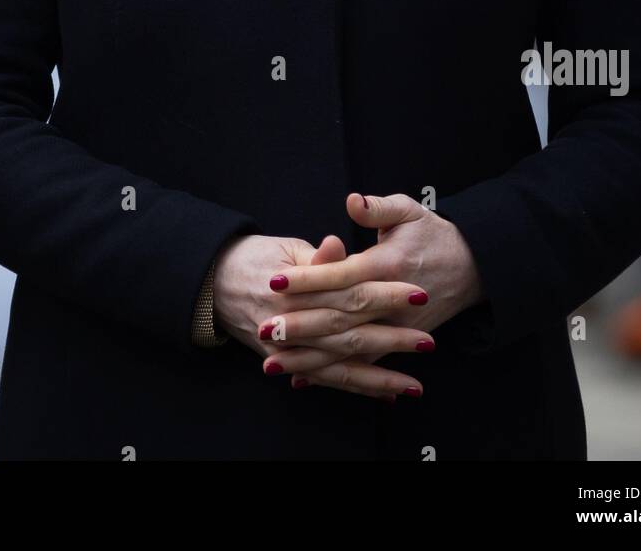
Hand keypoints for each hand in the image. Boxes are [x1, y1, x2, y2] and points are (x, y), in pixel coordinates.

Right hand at [212, 231, 436, 399]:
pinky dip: (354, 387)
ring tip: (414, 385)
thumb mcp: (284, 248)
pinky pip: (324, 379)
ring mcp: (287, 348)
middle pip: (349, 332)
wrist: (213, 282)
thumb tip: (338, 246)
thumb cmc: (254, 257)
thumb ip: (316, 257)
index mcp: (295, 289)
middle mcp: (292, 323)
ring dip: (379, 377)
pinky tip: (383, 395)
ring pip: (339, 366)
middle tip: (428, 341)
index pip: (349, 291)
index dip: (385, 293)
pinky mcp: (285, 362)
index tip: (416, 292)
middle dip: (391, 339)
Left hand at [256, 193, 484, 395]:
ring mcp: (395, 328)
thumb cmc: (431, 233)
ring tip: (272, 362)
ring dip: (309, 357)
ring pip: (347, 346)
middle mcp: (390, 301)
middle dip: (300, 325)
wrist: (471, 267)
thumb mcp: (409, 210)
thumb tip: (352, 202)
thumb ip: (378, 208)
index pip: (341, 274)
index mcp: (387, 265)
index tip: (275, 280)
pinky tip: (302, 380)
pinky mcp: (398, 342)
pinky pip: (362, 363)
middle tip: (265, 328)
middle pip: (339, 315)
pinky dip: (333, 373)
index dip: (308, 277)